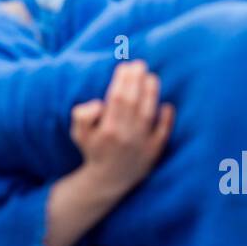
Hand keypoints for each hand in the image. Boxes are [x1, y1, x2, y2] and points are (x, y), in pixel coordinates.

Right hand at [70, 61, 173, 193]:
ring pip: (148, 113)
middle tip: (139, 65)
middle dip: (137, 80)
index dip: (122, 80)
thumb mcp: (79, 134)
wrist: (107, 181)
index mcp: (107, 129)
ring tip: (152, 77)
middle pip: (133, 102)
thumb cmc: (94, 150)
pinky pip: (162, 134)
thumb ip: (82, 116)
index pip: (117, 98)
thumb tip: (98, 103)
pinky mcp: (153, 152)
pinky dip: (166, 119)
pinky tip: (167, 105)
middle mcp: (125, 136)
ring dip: (151, 93)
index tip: (125, 66)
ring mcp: (141, 144)